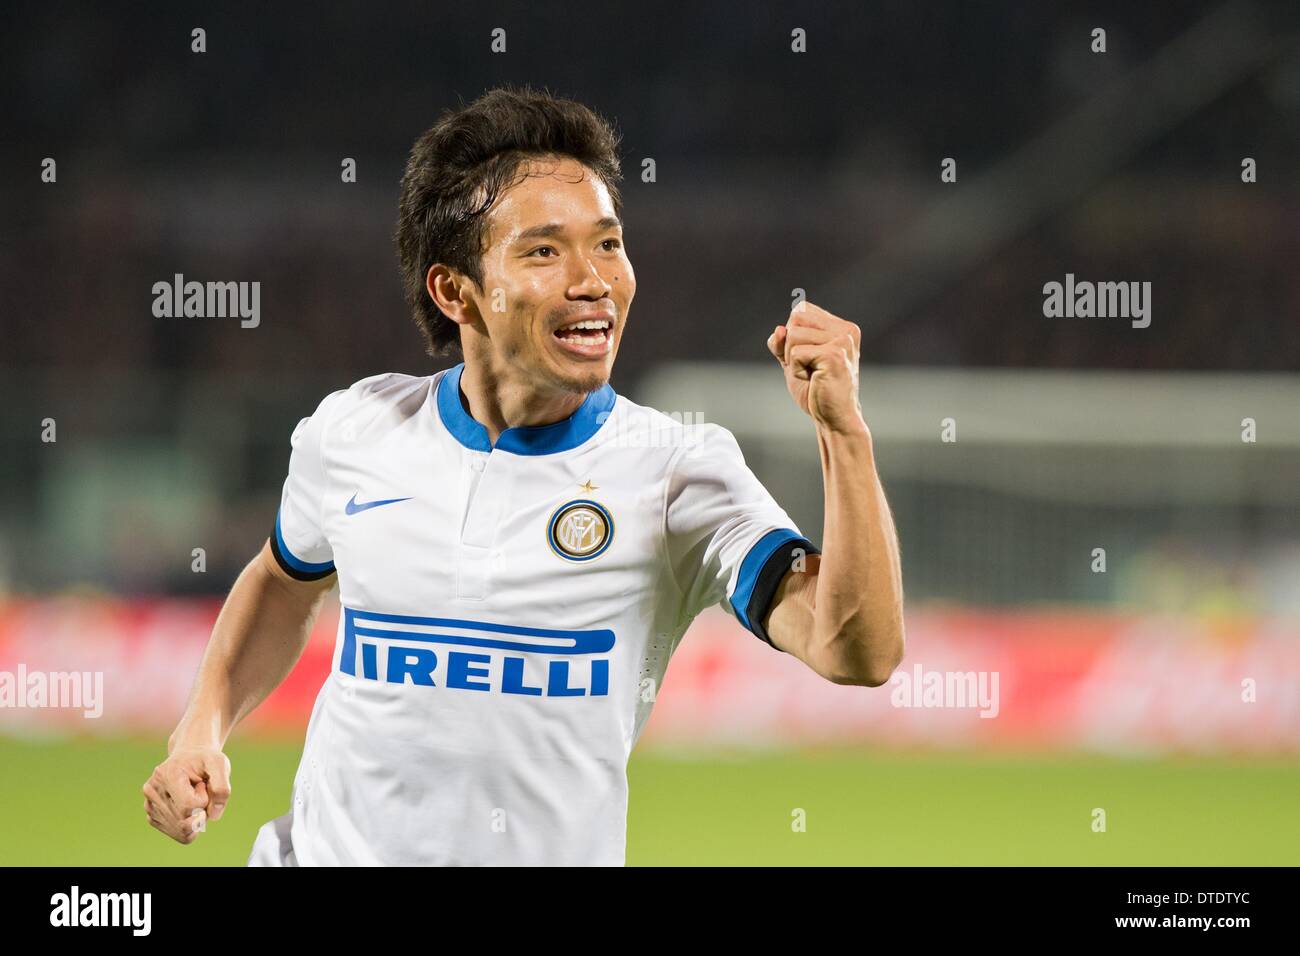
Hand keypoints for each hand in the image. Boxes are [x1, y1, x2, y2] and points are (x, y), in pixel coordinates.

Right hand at [142, 747, 230, 844]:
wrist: (190, 756)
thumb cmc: (205, 760)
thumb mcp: (220, 764)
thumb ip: (222, 788)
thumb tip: (213, 816)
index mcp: (166, 775)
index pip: (189, 806)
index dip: (204, 800)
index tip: (202, 784)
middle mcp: (152, 791)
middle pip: (185, 821)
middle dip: (201, 810)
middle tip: (199, 791)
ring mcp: (149, 805)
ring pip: (182, 831)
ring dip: (196, 818)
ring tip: (193, 797)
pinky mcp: (152, 817)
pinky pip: (178, 834)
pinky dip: (190, 824)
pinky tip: (187, 805)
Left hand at [766, 300, 865, 433]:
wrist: (833, 418)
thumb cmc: (815, 391)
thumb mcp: (792, 361)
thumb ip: (782, 342)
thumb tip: (779, 330)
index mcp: (842, 327)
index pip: (801, 310)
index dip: (792, 334)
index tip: (807, 357)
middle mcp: (846, 330)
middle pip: (796, 318)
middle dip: (791, 345)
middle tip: (809, 368)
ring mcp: (843, 341)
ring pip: (793, 335)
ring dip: (793, 360)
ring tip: (813, 375)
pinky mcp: (834, 355)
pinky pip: (795, 353)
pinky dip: (796, 370)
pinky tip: (814, 380)